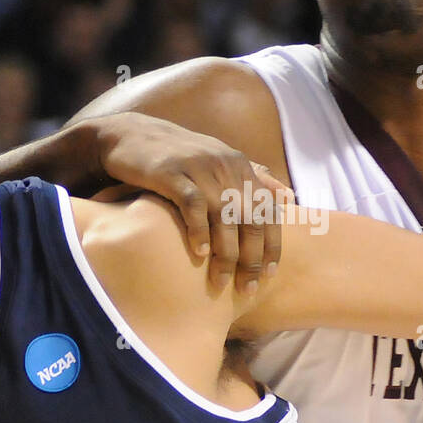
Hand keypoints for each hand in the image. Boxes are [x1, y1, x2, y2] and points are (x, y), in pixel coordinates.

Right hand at [97, 112, 285, 292]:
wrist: (133, 135)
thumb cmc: (179, 157)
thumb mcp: (220, 162)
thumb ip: (256, 178)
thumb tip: (290, 197)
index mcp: (240, 166)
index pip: (268, 210)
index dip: (272, 244)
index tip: (269, 273)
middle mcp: (225, 166)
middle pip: (250, 218)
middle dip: (251, 257)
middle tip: (246, 287)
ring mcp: (200, 168)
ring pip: (224, 217)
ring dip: (226, 253)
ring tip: (220, 281)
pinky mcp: (172, 172)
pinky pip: (193, 205)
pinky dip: (199, 230)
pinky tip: (200, 253)